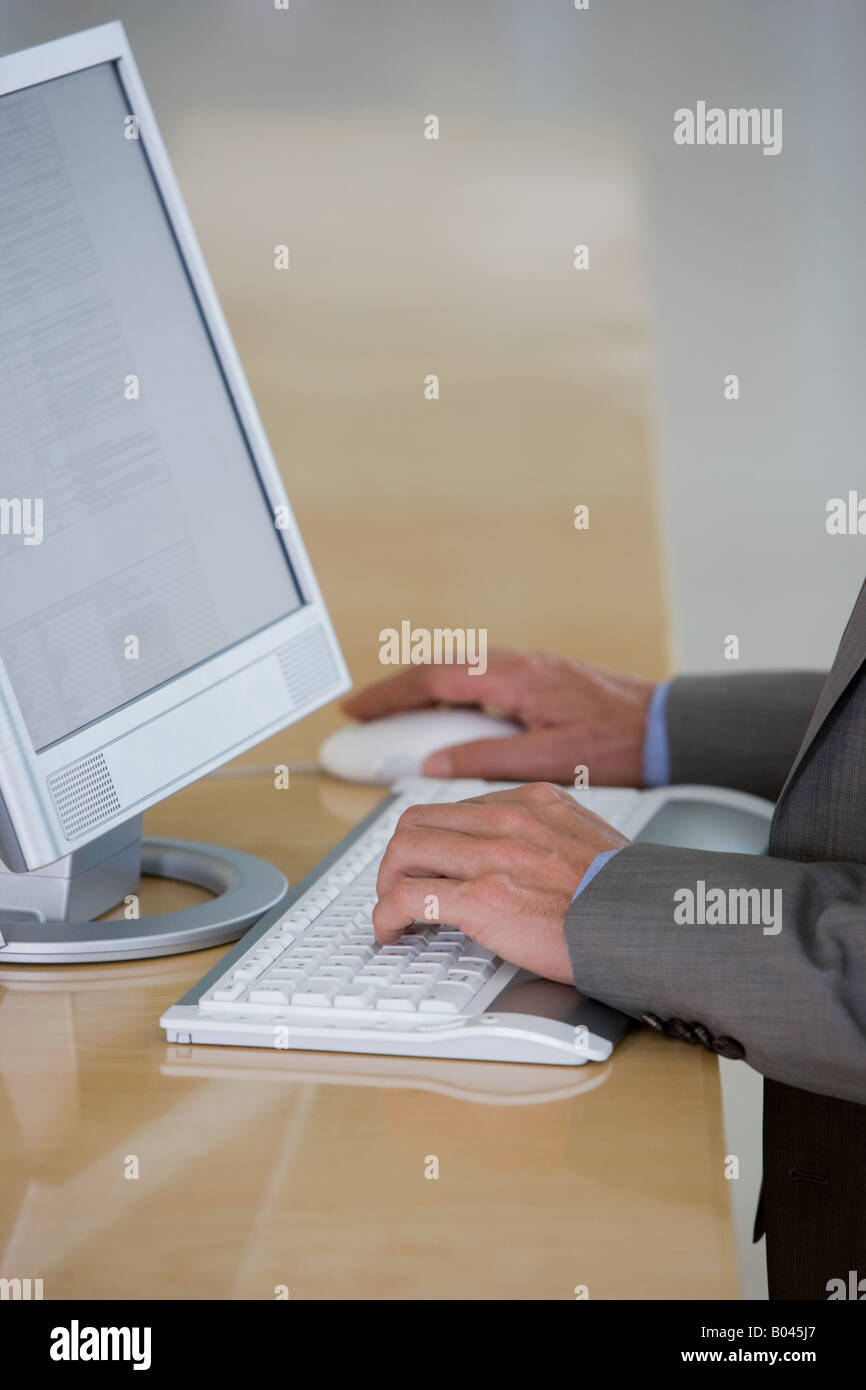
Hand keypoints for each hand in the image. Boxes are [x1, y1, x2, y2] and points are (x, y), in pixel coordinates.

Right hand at [343, 650, 654, 784]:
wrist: (668, 727)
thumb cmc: (619, 744)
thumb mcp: (549, 761)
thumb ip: (489, 759)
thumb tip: (437, 763)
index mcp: (515, 679)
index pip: (434, 678)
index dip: (388, 695)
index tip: (356, 709)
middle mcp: (519, 665)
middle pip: (439, 668)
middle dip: (395, 691)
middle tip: (362, 714)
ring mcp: (530, 669)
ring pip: (459, 671)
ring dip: (422, 692)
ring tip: (396, 720)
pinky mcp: (541, 679)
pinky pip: (481, 679)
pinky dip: (452, 696)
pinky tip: (449, 721)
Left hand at [373, 781, 629, 982]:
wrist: (647, 924)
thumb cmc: (627, 896)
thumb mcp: (589, 841)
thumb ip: (549, 837)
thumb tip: (522, 857)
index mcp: (533, 801)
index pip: (456, 808)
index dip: (430, 838)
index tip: (425, 863)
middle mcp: (508, 819)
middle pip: (418, 821)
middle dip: (398, 857)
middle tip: (397, 885)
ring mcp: (493, 856)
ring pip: (405, 852)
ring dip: (387, 884)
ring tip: (390, 911)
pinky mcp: (482, 897)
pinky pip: (410, 898)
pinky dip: (388, 915)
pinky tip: (390, 931)